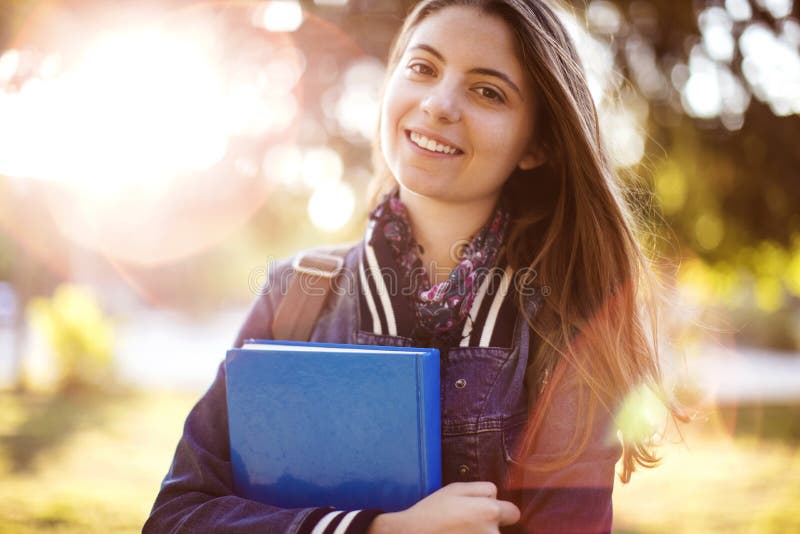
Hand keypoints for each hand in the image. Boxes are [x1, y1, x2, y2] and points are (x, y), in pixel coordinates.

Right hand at [368, 481, 519, 533]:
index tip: (486, 512)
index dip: (500, 510)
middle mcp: (492, 533)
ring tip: (457, 531)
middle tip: (465, 523)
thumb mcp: (455, 489)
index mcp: (490, 511)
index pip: (513, 512)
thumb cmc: (432, 512)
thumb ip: (482, 489)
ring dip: (479, 533)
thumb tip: (497, 495)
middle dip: (489, 524)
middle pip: (502, 528)